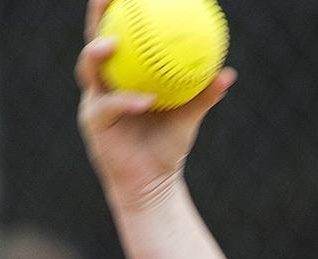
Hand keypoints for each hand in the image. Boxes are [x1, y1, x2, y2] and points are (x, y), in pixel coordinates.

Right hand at [75, 0, 236, 209]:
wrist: (152, 183)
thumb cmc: (168, 147)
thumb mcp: (188, 116)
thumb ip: (204, 94)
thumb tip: (229, 73)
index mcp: (122, 77)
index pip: (117, 37)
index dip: (117, 14)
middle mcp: (103, 85)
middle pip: (93, 43)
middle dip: (96, 18)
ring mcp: (94, 102)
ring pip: (89, 71)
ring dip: (98, 54)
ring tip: (113, 42)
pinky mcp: (94, 124)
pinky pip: (109, 106)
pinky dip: (127, 101)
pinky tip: (145, 98)